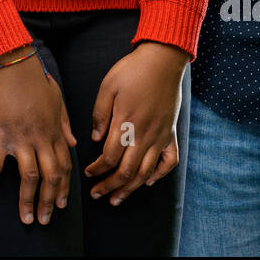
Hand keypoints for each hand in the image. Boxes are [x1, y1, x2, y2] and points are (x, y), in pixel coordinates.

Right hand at [0, 45, 75, 224]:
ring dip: (28, 200)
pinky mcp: (0, 134)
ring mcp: (21, 138)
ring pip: (29, 176)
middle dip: (49, 201)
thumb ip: (65, 122)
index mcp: (55, 130)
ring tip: (26, 218)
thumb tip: (73, 143)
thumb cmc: (33, 78)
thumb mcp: (57, 99)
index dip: (64, 187)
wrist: (12, 63)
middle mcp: (41, 138)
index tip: (62, 204)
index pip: (64, 165)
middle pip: (50, 176)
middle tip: (45, 219)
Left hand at [83, 41, 187, 204]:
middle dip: (109, 186)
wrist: (164, 60)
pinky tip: (148, 181)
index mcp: (126, 123)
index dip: (97, 170)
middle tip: (97, 195)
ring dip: (130, 189)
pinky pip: (169, 161)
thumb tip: (96, 139)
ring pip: (145, 172)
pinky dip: (160, 175)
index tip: (88, 173)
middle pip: (126, 171)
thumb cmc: (133, 70)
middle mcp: (144, 135)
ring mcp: (160, 136)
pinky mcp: (171, 132)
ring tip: (117, 199)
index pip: (109, 157)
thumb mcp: (108, 86)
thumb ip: (100, 114)